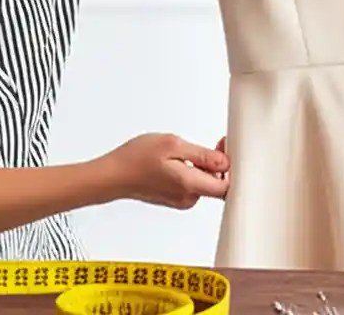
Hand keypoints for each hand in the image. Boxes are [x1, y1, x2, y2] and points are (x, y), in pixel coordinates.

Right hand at [100, 133, 229, 209]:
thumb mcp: (172, 145)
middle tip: (212, 143)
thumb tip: (224, 162)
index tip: (226, 147)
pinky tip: (180, 160)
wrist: (112, 176)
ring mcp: (181, 200)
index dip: (231, 165)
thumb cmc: (136, 159)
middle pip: (218, 183)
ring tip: (186, 151)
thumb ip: (202, 155)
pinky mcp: (174, 198)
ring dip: (204, 166)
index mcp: (190, 185)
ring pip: (205, 182)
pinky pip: (193, 185)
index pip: (227, 185)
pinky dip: (193, 171)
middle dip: (218, 162)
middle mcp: (188, 198)